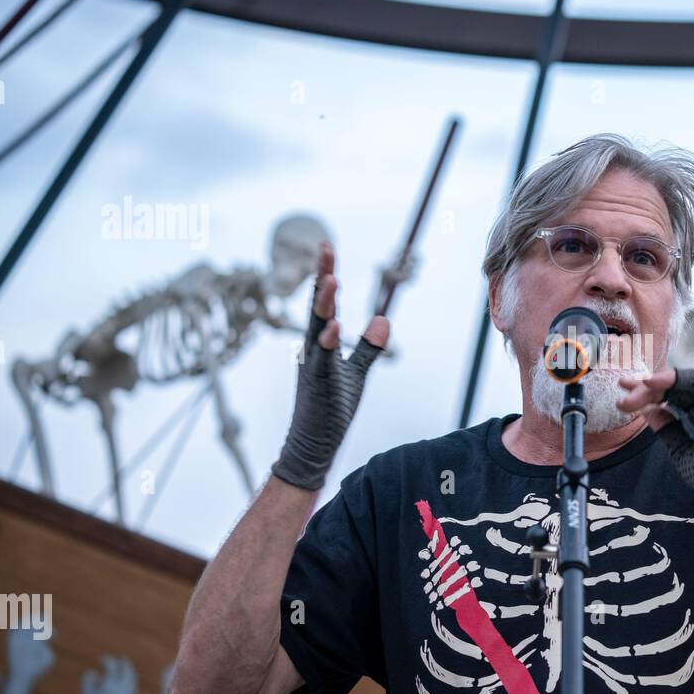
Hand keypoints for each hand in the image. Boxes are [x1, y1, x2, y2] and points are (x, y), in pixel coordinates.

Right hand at [271, 242, 389, 490]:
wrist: (312, 446)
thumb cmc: (331, 408)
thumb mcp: (355, 373)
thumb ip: (368, 347)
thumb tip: (382, 320)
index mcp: (319, 342)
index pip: (324, 303)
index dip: (326, 276)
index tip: (327, 248)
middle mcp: (312, 348)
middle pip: (316, 306)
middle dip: (322, 278)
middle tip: (326, 249)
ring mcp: (312, 365)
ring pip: (316, 328)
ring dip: (323, 304)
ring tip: (331, 280)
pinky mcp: (316, 384)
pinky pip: (321, 360)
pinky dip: (327, 342)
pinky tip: (333, 326)